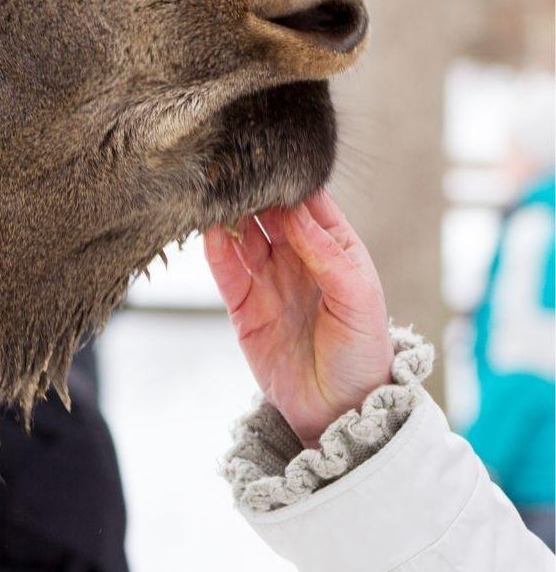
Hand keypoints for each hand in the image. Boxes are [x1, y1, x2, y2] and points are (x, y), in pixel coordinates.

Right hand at [204, 191, 393, 447]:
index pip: (309, 204)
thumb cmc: (364, 354)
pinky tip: (207, 231)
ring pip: (243, 239)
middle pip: (270, 216)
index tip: (271, 159)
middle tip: (233, 169)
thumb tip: (294, 211)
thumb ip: (326, 254)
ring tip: (213, 193)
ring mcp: (269, 283)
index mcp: (335, 250)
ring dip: (229, 217)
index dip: (290, 182)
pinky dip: (216, 252)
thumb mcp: (358, 299)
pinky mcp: (244, 309)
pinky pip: (227, 273)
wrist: (339, 412)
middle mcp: (299, 260)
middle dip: (253, 193)